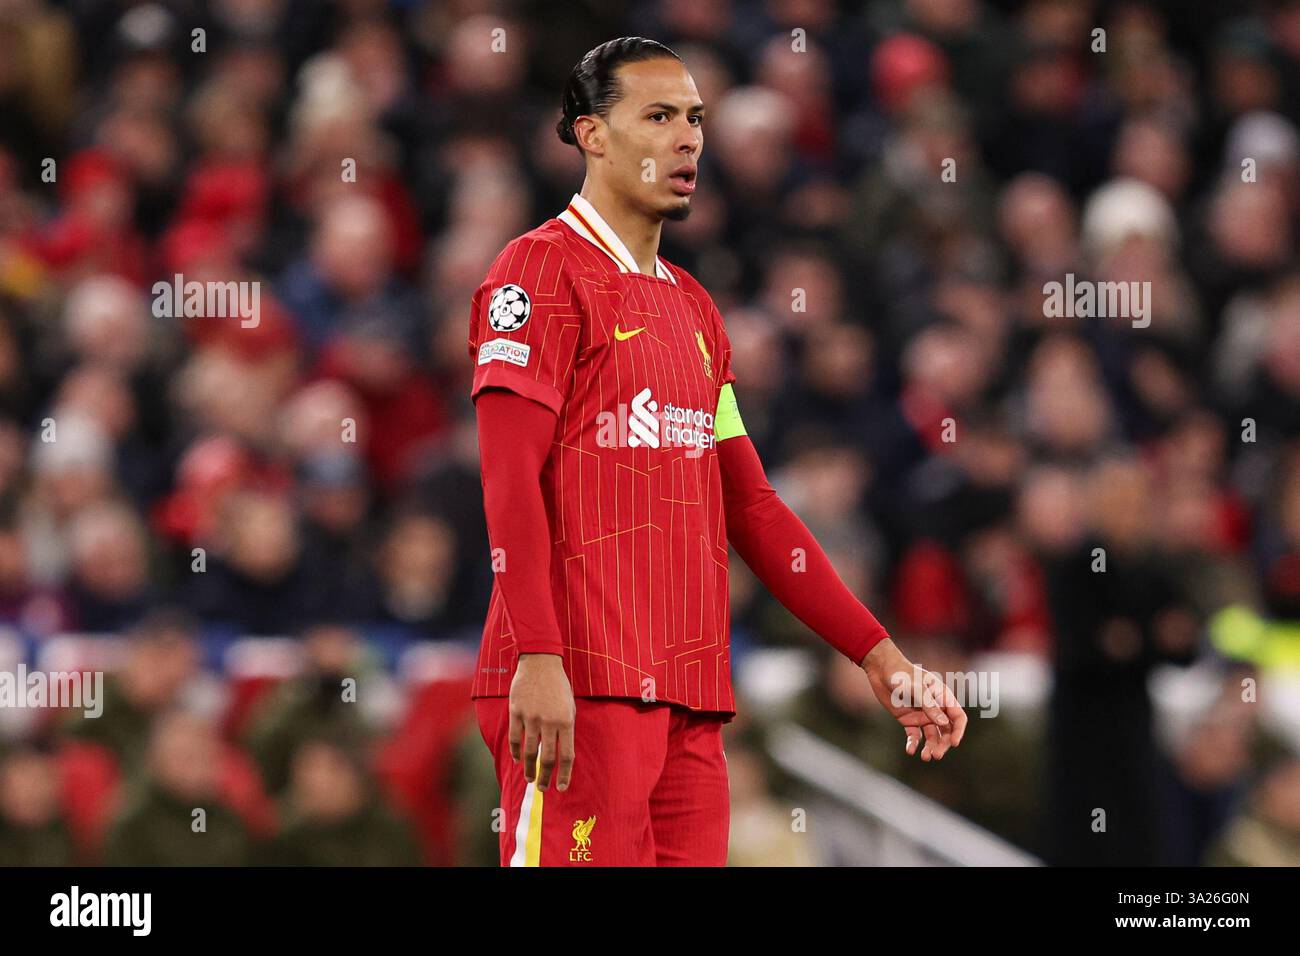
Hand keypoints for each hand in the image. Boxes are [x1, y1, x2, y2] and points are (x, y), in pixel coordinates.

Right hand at [508, 653, 575, 790]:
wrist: (540, 662)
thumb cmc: (558, 685)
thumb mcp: (570, 706)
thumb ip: (566, 728)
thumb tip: (562, 751)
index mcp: (566, 720)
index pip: (566, 755)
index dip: (564, 774)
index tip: (562, 788)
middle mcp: (549, 721)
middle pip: (547, 758)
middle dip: (546, 777)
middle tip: (544, 789)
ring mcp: (531, 717)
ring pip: (529, 751)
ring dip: (530, 769)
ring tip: (531, 779)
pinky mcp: (516, 712)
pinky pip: (514, 738)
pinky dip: (515, 752)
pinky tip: (518, 760)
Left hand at [861, 638, 966, 760]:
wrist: (881, 670)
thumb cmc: (901, 674)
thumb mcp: (916, 689)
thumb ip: (929, 705)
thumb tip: (944, 723)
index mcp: (942, 697)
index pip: (957, 717)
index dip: (958, 731)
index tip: (953, 743)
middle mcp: (935, 708)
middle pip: (946, 731)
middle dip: (943, 744)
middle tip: (935, 755)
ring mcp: (922, 715)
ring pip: (932, 736)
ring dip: (930, 747)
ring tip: (925, 757)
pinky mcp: (908, 720)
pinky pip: (914, 735)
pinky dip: (913, 744)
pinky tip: (910, 751)